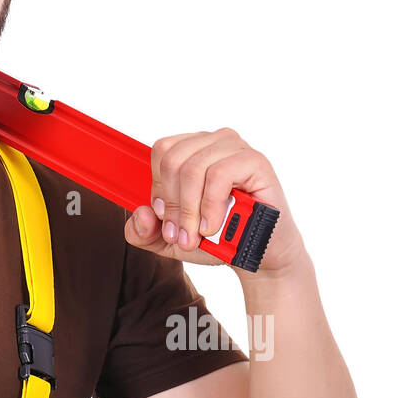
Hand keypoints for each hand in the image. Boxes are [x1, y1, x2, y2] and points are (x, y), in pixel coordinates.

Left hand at [123, 127, 308, 279]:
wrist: (258, 254)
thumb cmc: (219, 239)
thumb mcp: (171, 241)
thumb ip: (145, 232)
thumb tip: (139, 214)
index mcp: (192, 150)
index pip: (162, 151)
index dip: (159, 187)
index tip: (164, 218)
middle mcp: (212, 142)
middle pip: (173, 160)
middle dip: (173, 205)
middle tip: (181, 235)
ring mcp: (234, 148)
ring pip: (193, 169)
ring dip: (190, 210)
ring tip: (197, 235)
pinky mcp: (255, 162)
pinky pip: (219, 175)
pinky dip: (211, 206)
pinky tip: (213, 225)